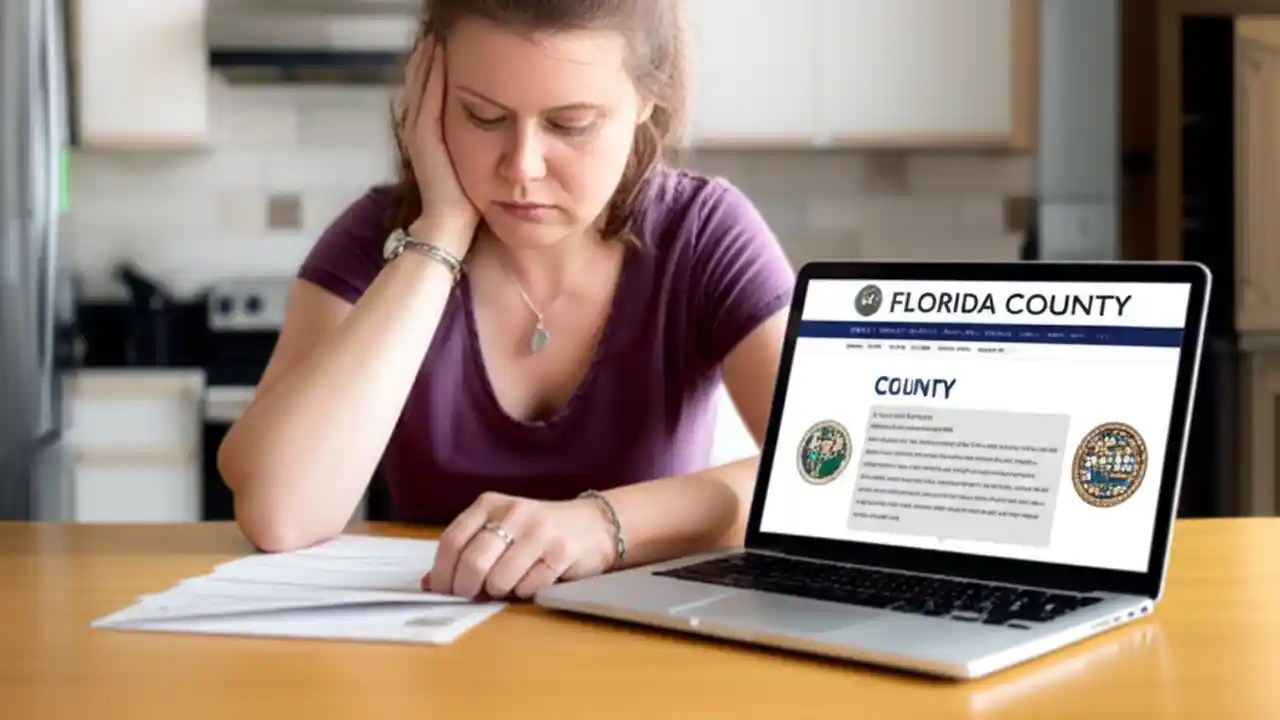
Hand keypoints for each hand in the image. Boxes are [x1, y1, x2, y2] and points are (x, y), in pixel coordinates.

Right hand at [399, 36, 479, 254]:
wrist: (449, 229)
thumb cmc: (465, 208)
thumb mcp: (473, 170)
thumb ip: (478, 150)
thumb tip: (498, 138)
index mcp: (431, 139)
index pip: (431, 96)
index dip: (436, 73)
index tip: (448, 51)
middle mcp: (422, 133)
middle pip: (422, 85)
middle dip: (429, 61)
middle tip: (437, 36)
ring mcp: (420, 134)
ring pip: (421, 87)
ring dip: (428, 61)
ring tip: (436, 38)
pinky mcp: (425, 138)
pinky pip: (428, 98)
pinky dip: (431, 76)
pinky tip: (439, 55)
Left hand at [424, 492, 617, 599]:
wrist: (593, 525)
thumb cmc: (537, 533)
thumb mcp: (498, 532)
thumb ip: (465, 551)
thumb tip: (428, 583)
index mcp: (489, 504)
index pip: (451, 542)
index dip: (442, 574)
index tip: (441, 592)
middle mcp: (513, 513)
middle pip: (473, 562)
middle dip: (466, 589)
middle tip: (472, 596)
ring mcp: (539, 530)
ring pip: (499, 579)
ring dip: (500, 591)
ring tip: (510, 583)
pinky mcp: (561, 550)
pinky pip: (528, 586)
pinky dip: (526, 592)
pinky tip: (534, 580)